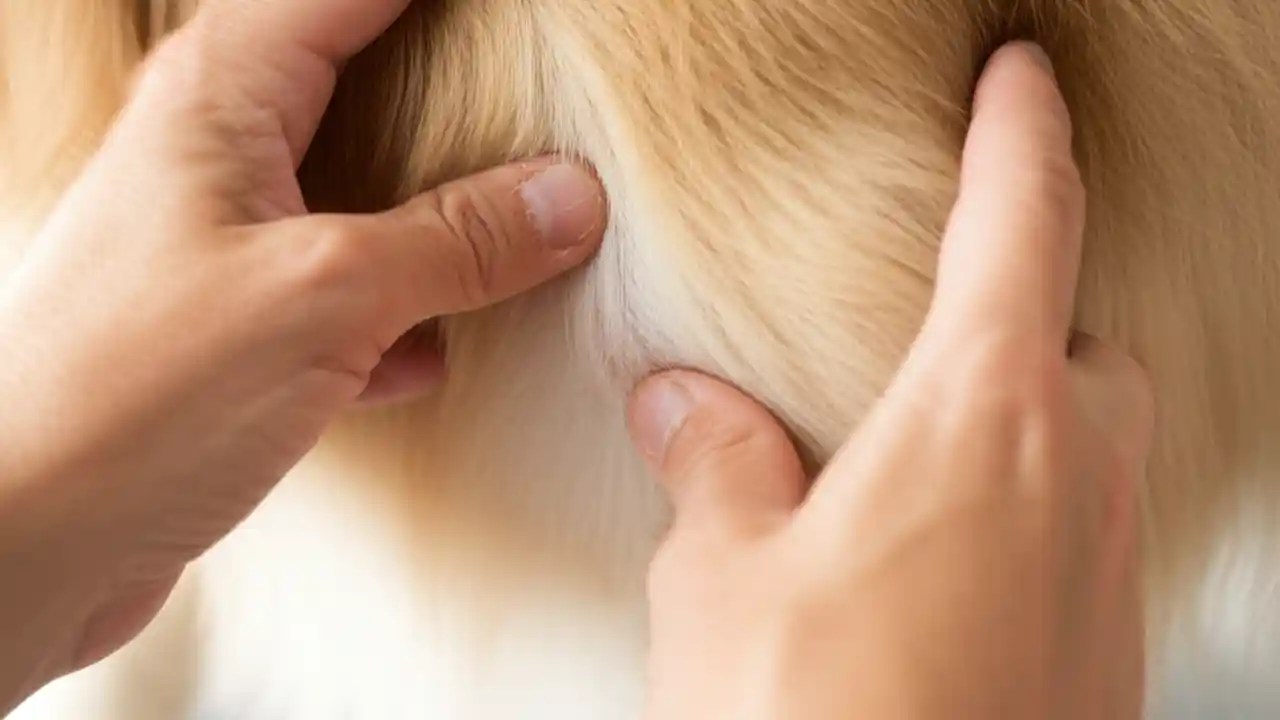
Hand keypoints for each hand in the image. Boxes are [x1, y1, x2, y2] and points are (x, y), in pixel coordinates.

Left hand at [0, 0, 603, 709]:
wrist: (23, 547)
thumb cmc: (130, 395)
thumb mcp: (326, 296)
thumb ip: (455, 240)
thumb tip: (567, 198)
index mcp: (220, 100)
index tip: (524, 15)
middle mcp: (212, 158)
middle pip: (351, 83)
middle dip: (445, 94)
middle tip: (534, 107)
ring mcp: (218, 247)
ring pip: (350, 195)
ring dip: (429, 215)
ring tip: (512, 227)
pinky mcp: (230, 334)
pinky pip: (337, 294)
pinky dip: (394, 315)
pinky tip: (430, 358)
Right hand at [629, 43, 1151, 719]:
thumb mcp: (724, 580)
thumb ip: (715, 466)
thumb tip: (683, 404)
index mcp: (981, 420)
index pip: (1020, 220)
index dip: (1021, 131)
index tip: (1020, 76)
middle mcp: (1070, 483)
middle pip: (1080, 342)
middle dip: (1027, 312)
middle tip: (942, 326)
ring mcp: (1101, 578)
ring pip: (1092, 447)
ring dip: (1028, 423)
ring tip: (929, 455)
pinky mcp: (1100, 661)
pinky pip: (1081, 543)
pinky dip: (1029, 519)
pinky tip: (945, 569)